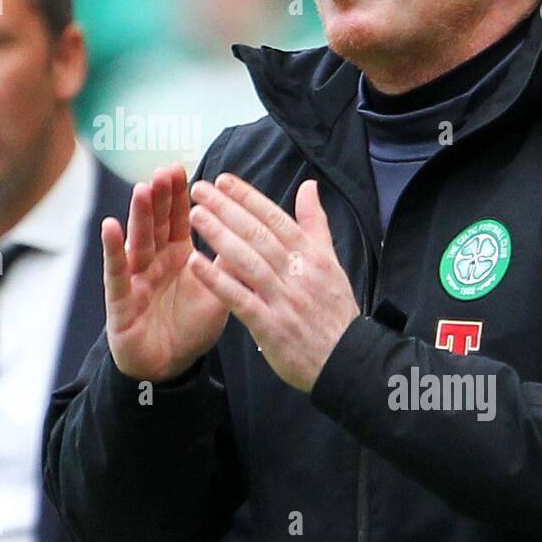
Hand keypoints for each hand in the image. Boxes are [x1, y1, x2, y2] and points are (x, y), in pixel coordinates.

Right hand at [102, 164, 231, 382]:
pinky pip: (116, 272)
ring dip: (139, 215)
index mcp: (178, 256)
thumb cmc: (191, 328)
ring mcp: (136, 278)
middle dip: (160, 197)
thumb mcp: (220, 295)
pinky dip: (113, 250)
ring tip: (143, 189)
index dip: (179, 195)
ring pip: (138, 241)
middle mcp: (155, 262)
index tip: (183, 168)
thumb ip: (232, 266)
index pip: (178, 219)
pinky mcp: (121, 300)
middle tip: (165, 170)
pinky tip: (110, 227)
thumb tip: (259, 236)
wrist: (170, 368)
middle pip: (156, 223)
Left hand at [186, 173, 359, 392]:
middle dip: (227, 209)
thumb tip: (309, 186)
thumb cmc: (334, 311)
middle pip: (258, 234)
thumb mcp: (332, 262)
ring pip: (248, 261)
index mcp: (311, 255)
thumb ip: (315, 223)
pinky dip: (218, 280)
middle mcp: (297, 272)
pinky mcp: (271, 326)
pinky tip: (196, 264)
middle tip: (200, 190)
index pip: (276, 218)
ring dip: (219, 236)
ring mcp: (283, 299)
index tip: (223, 180)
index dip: (248, 197)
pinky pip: (240, 299)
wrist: (347, 360)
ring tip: (195, 216)